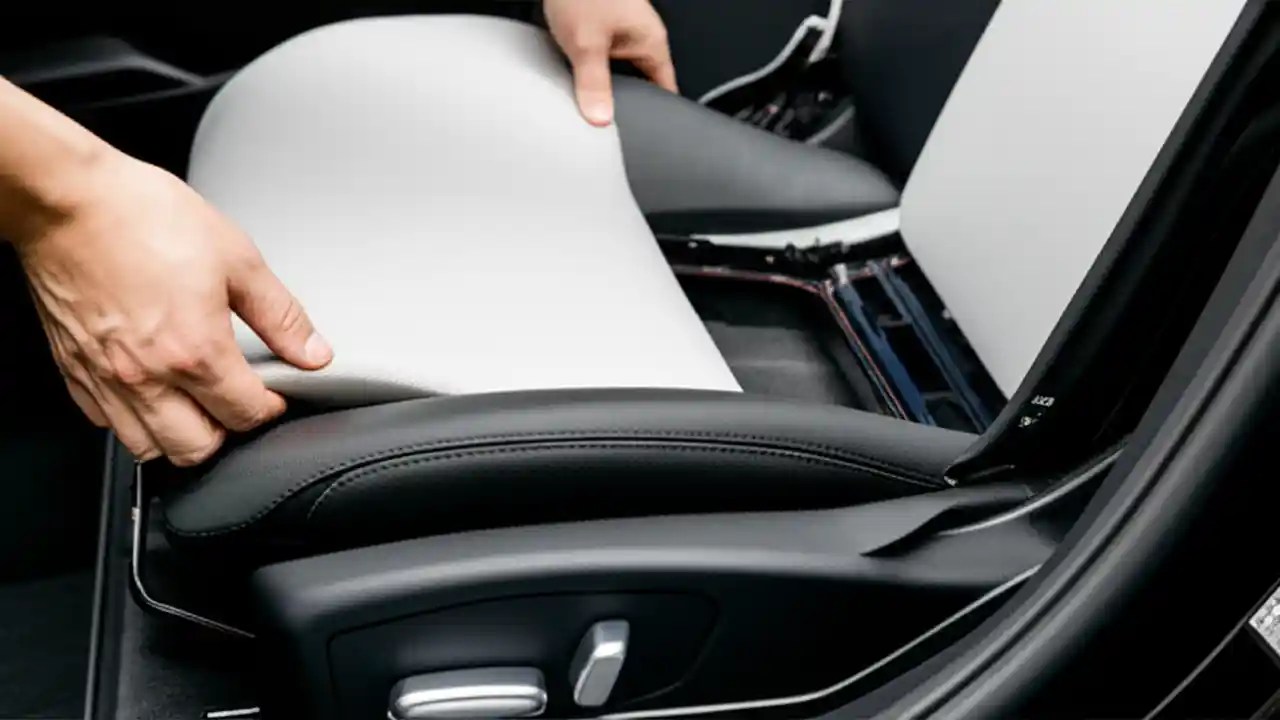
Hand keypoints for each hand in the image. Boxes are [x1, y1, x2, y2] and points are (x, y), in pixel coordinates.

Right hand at [13, 152, 330, 465]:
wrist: (67, 199)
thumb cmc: (142, 217)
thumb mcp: (237, 258)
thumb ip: (280, 315)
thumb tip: (313, 352)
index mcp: (194, 351)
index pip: (247, 414)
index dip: (272, 407)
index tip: (274, 392)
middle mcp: (147, 375)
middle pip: (197, 448)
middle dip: (227, 431)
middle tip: (237, 400)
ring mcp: (105, 377)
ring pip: (148, 446)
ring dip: (179, 435)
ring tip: (195, 402)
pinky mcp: (73, 370)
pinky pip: (106, 422)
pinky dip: (133, 419)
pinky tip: (150, 390)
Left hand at [544, 0, 677, 125]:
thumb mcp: (586, 43)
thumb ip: (594, 84)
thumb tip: (601, 120)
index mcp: (651, 44)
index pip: (667, 93)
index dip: (658, 118)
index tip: (646, 137)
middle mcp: (641, 40)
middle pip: (642, 87)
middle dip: (626, 106)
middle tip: (610, 126)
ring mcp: (622, 35)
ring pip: (620, 76)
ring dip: (605, 89)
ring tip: (591, 103)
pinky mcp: (602, 31)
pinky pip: (604, 63)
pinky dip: (592, 74)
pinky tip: (578, 80)